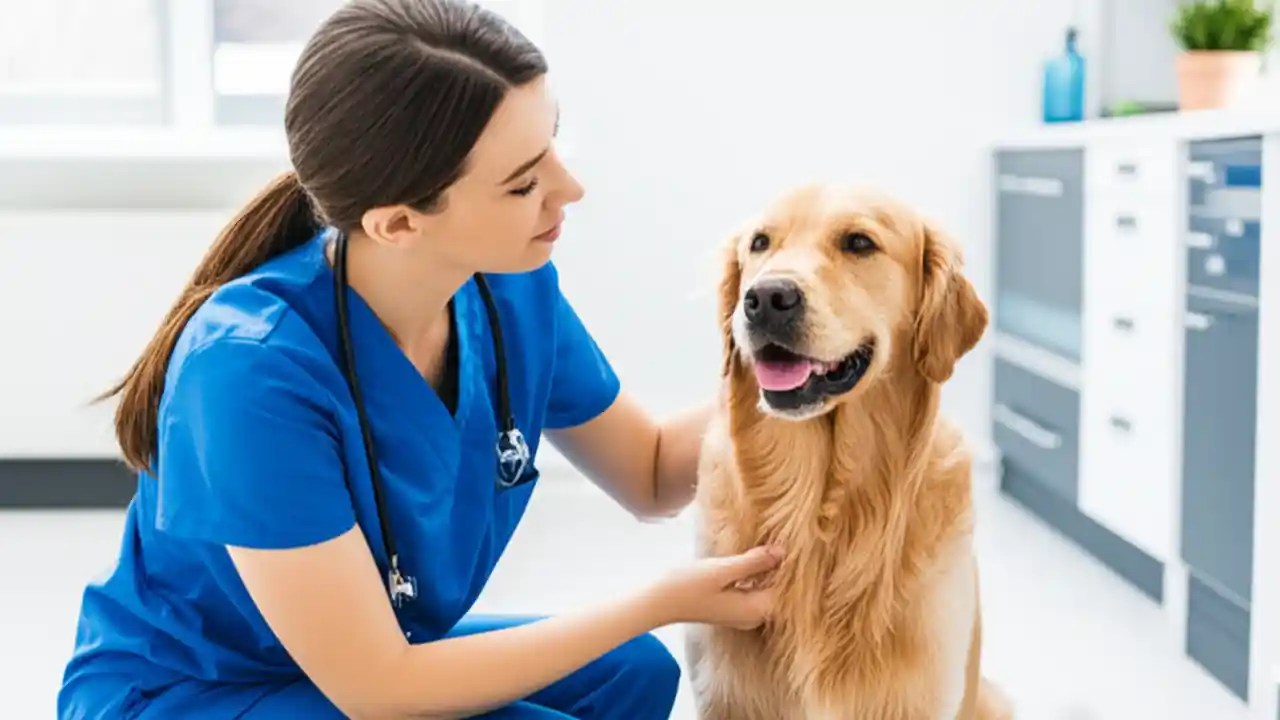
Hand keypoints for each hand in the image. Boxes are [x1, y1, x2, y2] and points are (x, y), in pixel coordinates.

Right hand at [642, 546, 782, 629]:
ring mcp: (740, 613)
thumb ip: (753, 562)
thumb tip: (781, 552)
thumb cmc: (686, 586)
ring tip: (769, 542)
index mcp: (755, 610)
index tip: (791, 543)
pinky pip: (751, 589)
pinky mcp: (730, 606)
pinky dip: (753, 574)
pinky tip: (751, 556)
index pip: (786, 589)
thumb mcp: (723, 570)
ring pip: (763, 588)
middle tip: (782, 538)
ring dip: (765, 568)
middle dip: (778, 566)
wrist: (656, 601)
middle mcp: (751, 616)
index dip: (789, 567)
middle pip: (776, 590)